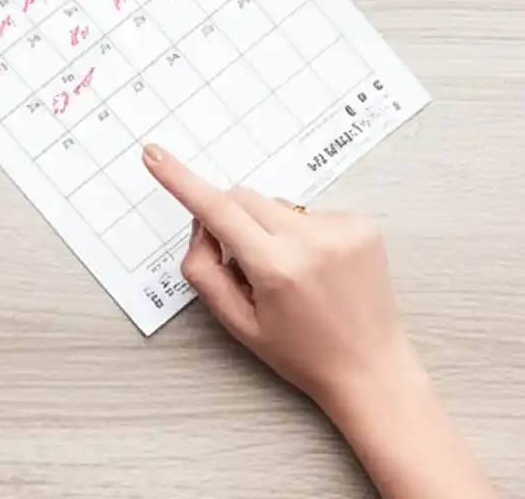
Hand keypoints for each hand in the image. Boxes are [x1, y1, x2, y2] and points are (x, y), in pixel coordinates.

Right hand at [143, 145, 498, 498]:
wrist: (371, 368)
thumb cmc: (302, 353)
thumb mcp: (237, 324)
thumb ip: (204, 270)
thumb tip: (202, 226)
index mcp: (277, 268)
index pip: (217, 209)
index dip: (180, 179)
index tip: (154, 154)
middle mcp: (311, 240)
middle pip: (243, 198)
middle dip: (230, 220)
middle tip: (241, 264)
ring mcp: (342, 228)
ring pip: (276, 204)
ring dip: (268, 228)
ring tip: (290, 274)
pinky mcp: (362, 224)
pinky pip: (309, 211)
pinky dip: (300, 232)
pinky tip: (317, 268)